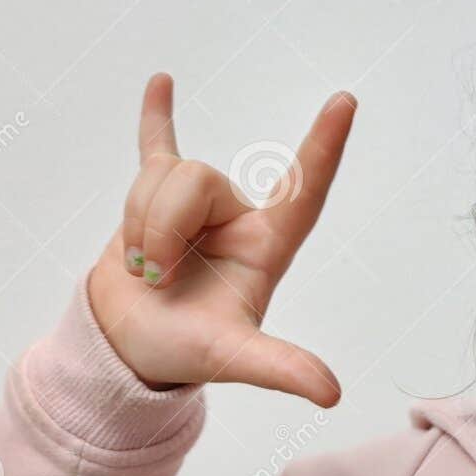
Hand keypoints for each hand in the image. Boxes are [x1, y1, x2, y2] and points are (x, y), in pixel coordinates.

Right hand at [86, 73, 355, 406]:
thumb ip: (281, 368)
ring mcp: (196, 205)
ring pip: (162, 174)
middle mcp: (237, 218)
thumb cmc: (187, 351)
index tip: (346, 101)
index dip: (324, 147)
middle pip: (198, 180)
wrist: (129, 348)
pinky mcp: (154, 198)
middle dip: (162, 225)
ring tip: (144, 267)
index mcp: (266, 246)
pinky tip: (162, 82)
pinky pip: (156, 147)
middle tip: (158, 277)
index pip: (304, 189)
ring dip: (138, 222)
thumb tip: (331, 393)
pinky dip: (155, 117)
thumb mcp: (235, 359)